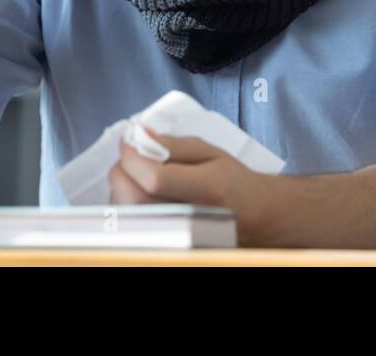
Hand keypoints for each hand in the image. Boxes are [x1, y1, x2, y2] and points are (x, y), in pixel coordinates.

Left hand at [109, 128, 279, 246]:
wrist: (252, 217)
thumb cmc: (232, 180)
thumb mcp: (210, 152)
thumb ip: (173, 144)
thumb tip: (138, 134)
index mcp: (207, 189)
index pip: (154, 178)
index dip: (133, 156)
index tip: (130, 141)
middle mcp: (190, 217)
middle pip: (133, 198)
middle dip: (122, 169)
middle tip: (132, 155)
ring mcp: (175, 235)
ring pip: (126, 212)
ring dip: (123, 186)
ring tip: (140, 174)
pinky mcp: (164, 242)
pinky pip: (130, 223)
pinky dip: (126, 203)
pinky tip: (142, 192)